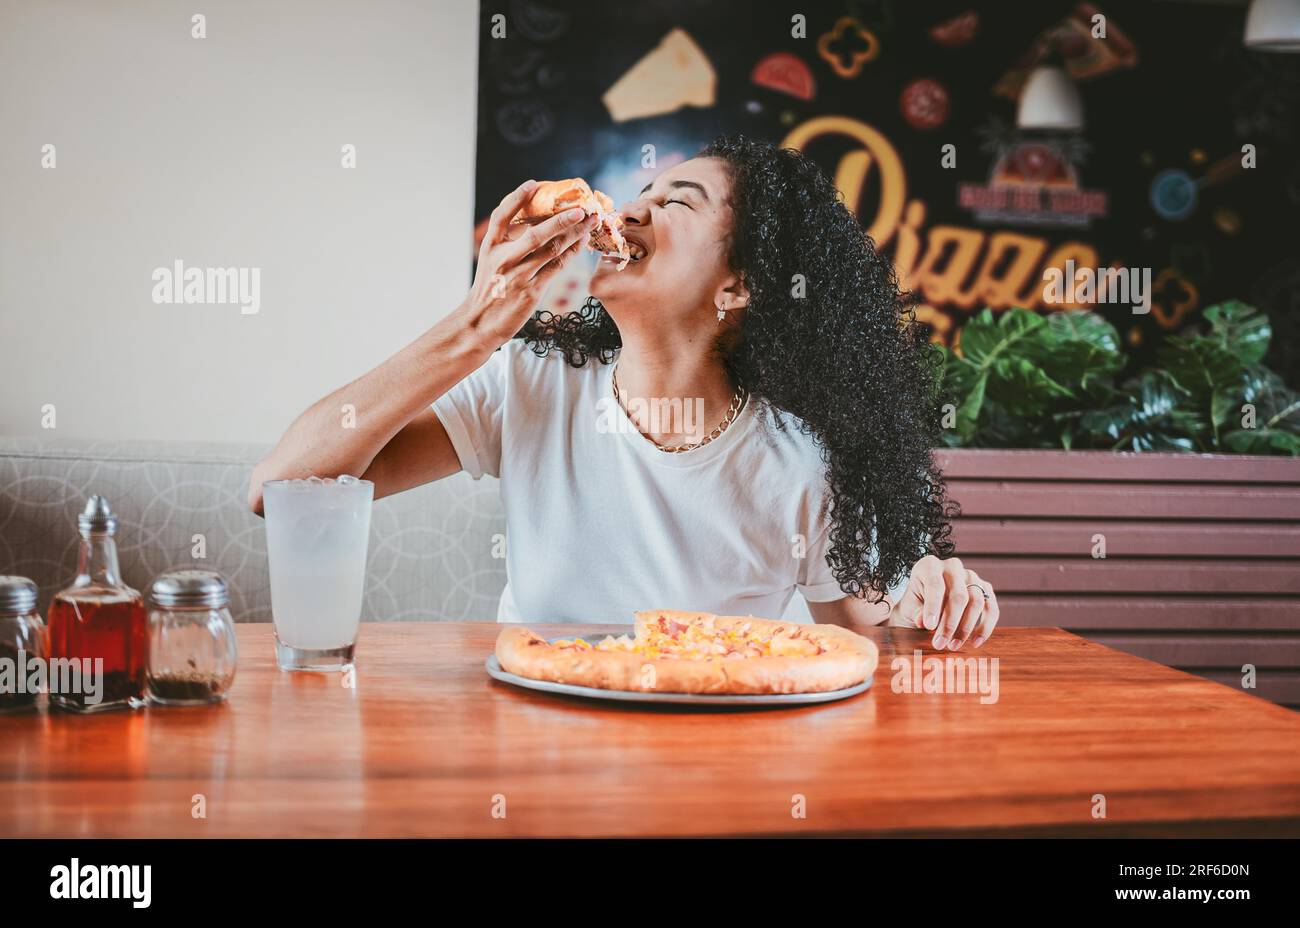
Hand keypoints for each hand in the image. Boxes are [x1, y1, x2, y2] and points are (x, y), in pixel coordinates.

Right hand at [461, 179, 598, 343]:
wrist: (480, 323)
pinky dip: (571, 253)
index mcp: (491, 247)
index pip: (502, 216)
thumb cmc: (489, 290)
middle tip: (581, 208)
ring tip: (590, 222)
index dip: (517, 198)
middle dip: (562, 219)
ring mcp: (519, 275)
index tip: (533, 184)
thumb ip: (507, 243)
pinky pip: (556, 267)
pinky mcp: (531, 291)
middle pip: (536, 233)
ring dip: (574, 234)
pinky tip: (582, 243)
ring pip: (552, 249)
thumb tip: (534, 223)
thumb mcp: (490, 262)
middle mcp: (504, 258)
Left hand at [891, 555, 998, 650]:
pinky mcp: (985, 588)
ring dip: (966, 628)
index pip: (935, 585)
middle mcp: (953, 567)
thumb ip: (916, 612)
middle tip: (940, 643)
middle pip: (959, 595)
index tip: (929, 627)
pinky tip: (975, 642)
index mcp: (930, 565)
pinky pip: (991, 608)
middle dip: (949, 623)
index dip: (933, 607)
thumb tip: (923, 621)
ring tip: (953, 645)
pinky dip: (985, 627)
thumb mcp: (910, 607)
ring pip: (977, 602)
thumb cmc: (916, 604)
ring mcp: (971, 576)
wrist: (926, 604)